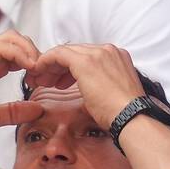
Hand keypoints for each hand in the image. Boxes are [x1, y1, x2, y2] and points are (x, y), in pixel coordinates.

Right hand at [0, 30, 44, 136]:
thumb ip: (15, 111)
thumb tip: (37, 110)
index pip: (15, 52)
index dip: (31, 60)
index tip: (41, 77)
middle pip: (15, 39)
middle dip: (33, 51)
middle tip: (42, 69)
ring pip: (11, 39)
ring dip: (29, 50)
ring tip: (38, 67)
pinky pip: (3, 48)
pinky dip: (20, 54)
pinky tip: (29, 67)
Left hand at [24, 43, 145, 128]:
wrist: (131, 118)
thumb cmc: (122, 114)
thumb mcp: (110, 95)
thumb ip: (97, 87)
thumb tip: (87, 94)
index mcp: (116, 58)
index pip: (85, 56)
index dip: (67, 68)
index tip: (57, 81)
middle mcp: (108, 51)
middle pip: (74, 52)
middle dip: (56, 67)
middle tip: (43, 81)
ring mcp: (98, 53)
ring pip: (66, 52)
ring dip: (50, 66)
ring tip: (40, 81)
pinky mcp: (86, 61)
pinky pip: (59, 54)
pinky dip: (47, 62)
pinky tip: (39, 73)